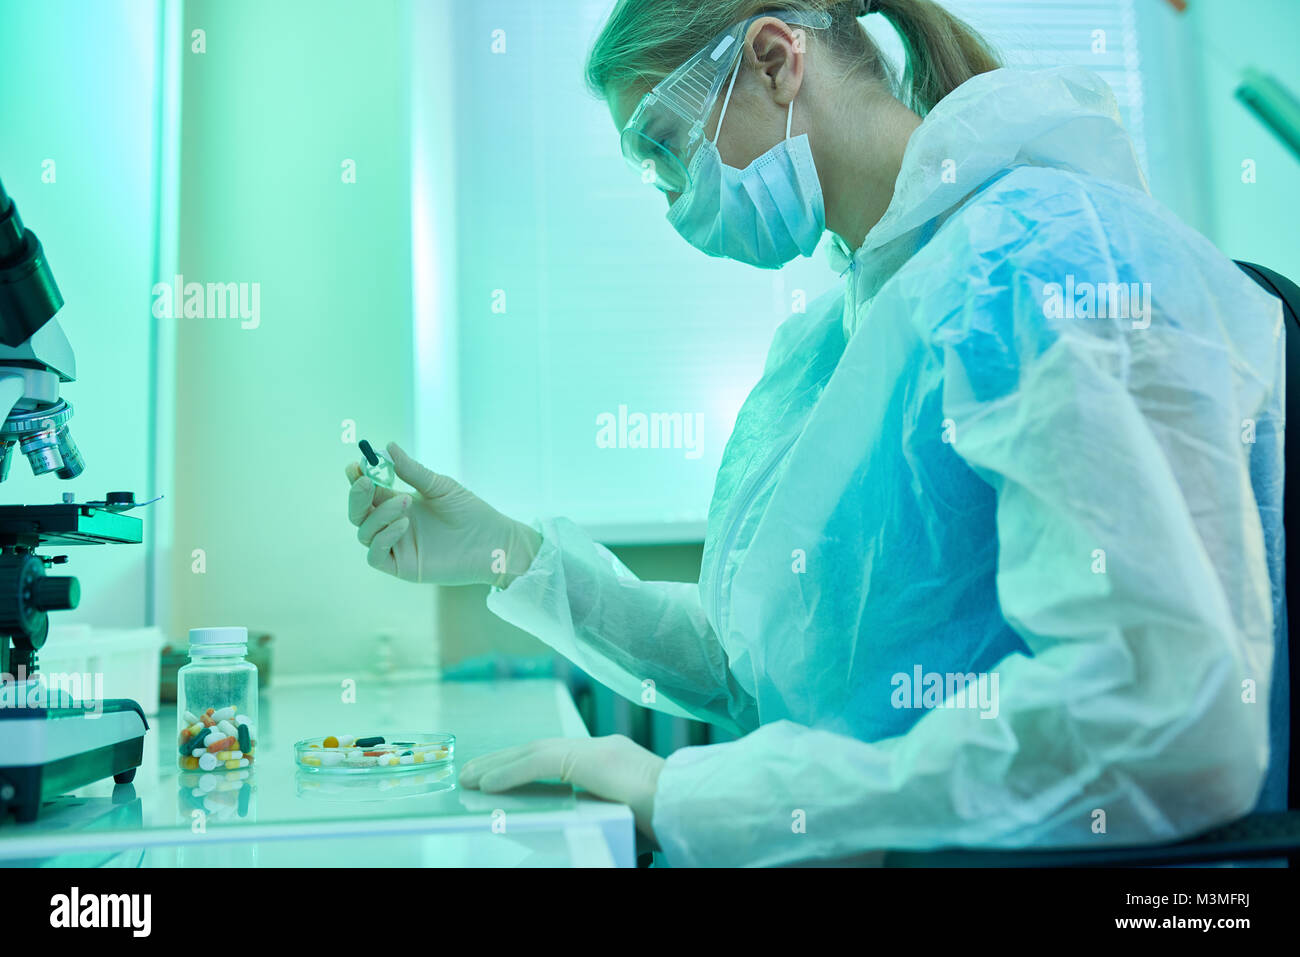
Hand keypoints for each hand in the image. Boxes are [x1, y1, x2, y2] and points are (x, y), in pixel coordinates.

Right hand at [345, 442, 541, 586]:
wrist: (492, 541)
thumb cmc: (470, 512)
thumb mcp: (440, 486)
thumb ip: (413, 471)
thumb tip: (388, 447)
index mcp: (398, 503)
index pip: (368, 491)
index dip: (357, 478)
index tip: (355, 465)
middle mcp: (392, 525)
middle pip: (358, 512)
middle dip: (357, 496)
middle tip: (364, 481)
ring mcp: (396, 546)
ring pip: (364, 532)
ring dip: (378, 515)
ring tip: (406, 501)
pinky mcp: (401, 567)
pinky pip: (375, 555)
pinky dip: (382, 538)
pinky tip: (403, 524)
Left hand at [460, 735, 665, 838]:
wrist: (690, 809)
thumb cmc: (668, 821)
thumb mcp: (625, 817)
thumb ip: (601, 814)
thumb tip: (582, 831)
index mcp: (611, 760)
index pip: (556, 758)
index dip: (523, 765)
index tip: (496, 776)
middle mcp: (602, 748)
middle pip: (540, 749)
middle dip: (503, 761)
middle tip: (471, 772)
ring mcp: (597, 750)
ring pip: (534, 751)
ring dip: (498, 765)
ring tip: (469, 777)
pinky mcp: (591, 759)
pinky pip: (539, 763)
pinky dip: (510, 773)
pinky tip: (487, 784)